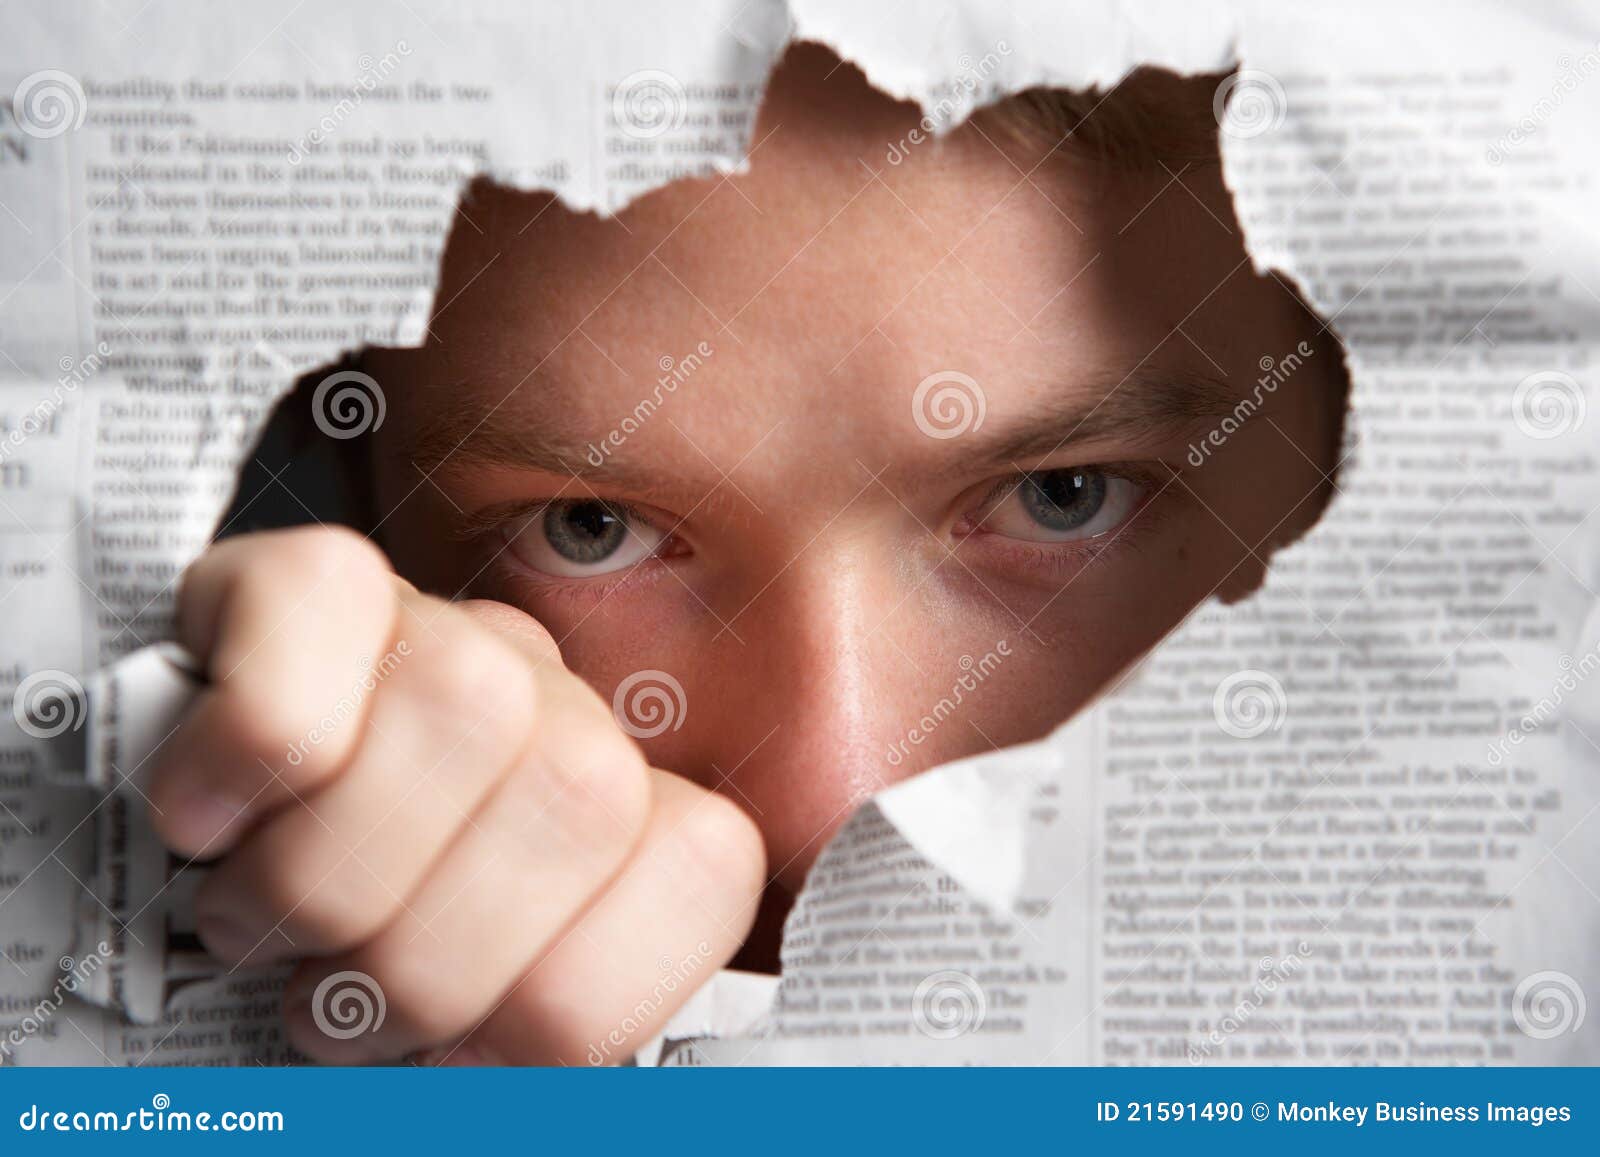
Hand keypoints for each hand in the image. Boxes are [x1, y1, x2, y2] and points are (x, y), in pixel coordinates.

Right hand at [147, 525, 764, 1063]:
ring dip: (324, 875)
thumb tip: (549, 1094)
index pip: (708, 864)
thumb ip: (547, 1031)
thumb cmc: (328, 934)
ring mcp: (441, 628)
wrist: (188, 793)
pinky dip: (244, 753)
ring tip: (258, 919)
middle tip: (331, 996)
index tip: (459, 1054)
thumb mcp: (460, 1017)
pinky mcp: (312, 580)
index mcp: (612, 805)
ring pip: (463, 710)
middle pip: (582, 795)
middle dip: (424, 961)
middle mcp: (548, 702)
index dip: (572, 1001)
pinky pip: (318, 615)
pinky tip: (205, 817)